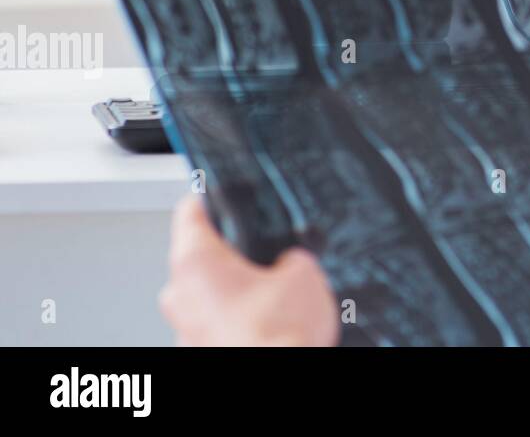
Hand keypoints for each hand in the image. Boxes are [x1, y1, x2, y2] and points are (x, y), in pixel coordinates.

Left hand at [159, 196, 340, 345]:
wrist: (279, 383)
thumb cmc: (276, 337)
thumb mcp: (304, 271)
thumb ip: (290, 254)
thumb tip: (290, 262)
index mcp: (195, 262)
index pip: (190, 210)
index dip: (213, 197)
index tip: (221, 192)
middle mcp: (179, 295)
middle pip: (200, 256)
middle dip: (233, 254)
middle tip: (266, 254)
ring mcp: (185, 330)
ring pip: (208, 295)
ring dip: (236, 292)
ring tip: (274, 297)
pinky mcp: (199, 352)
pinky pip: (216, 324)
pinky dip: (238, 321)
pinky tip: (267, 324)